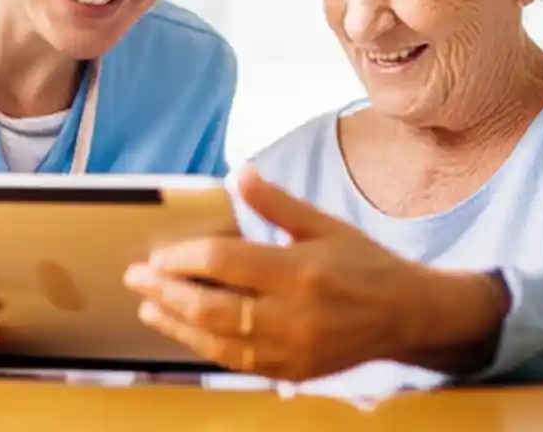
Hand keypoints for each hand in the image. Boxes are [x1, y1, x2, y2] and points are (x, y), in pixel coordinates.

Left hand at [123, 165, 441, 381]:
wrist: (407, 316)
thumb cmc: (364, 263)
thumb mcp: (324, 224)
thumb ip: (277, 203)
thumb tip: (240, 172)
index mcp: (300, 271)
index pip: (224, 264)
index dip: (184, 258)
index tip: (159, 252)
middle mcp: (293, 315)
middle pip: (210, 306)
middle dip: (165, 290)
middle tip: (136, 276)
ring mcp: (291, 350)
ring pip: (216, 340)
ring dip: (175, 323)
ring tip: (148, 305)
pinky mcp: (291, 371)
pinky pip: (235, 362)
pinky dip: (203, 345)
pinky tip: (183, 330)